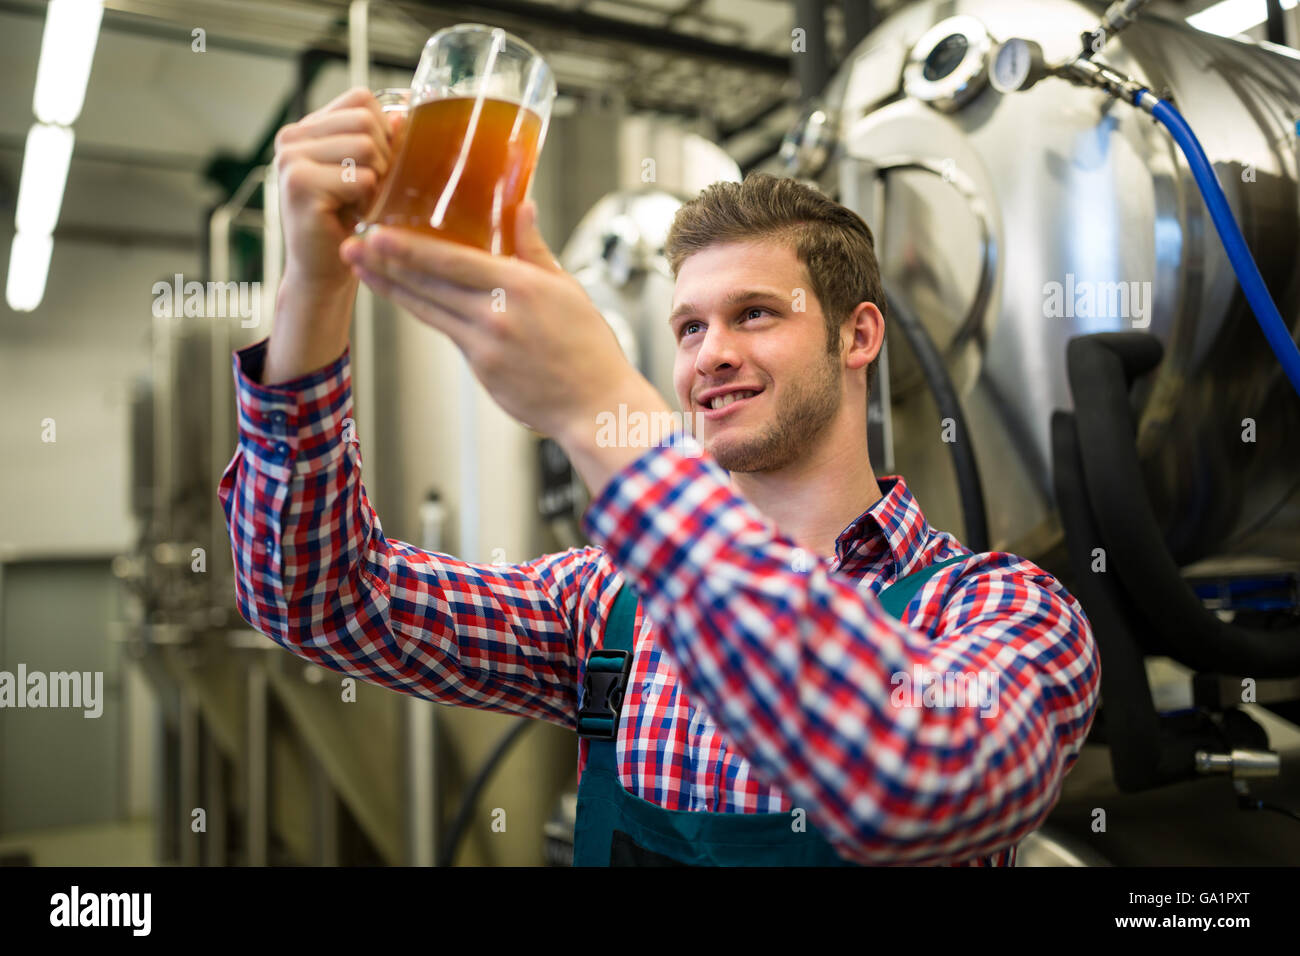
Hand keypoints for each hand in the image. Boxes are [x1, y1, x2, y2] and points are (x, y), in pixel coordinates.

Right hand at [274, 86, 402, 285]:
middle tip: (371, 190)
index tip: (378, 164)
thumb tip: (405, 109)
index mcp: (307, 128)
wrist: (322, 271)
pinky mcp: (300, 185)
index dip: (383, 129)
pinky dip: (368, 201)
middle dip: (384, 157)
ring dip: (377, 180)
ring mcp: (291, 159)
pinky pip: (361, 178)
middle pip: (365, 120)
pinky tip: (353, 216)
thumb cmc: (346, 223)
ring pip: (366, 146)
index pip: (360, 98)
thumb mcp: (367, 173)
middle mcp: (291, 137)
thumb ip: (380, 140)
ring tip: (360, 202)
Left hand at [339, 201, 666, 443]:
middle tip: (352, 244)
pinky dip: (421, 312)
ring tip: (361, 268)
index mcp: (520, 285)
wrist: (596, 404)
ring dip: (391, 287)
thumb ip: (534, 248)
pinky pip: (445, 332)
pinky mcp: (481, 369)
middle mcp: (497, 314)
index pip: (452, 261)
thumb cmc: (588, 347)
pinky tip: (401, 296)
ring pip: (428, 309)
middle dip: (385, 262)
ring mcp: (485, 344)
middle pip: (429, 283)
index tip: (379, 231)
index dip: (410, 247)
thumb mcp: (567, 288)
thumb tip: (521, 206)